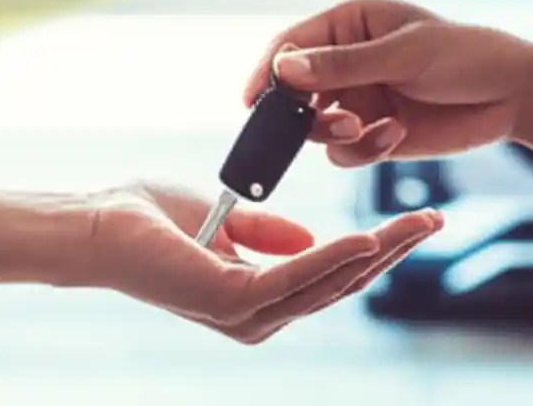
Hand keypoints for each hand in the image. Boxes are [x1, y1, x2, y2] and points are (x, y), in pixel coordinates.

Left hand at [79, 181, 440, 343]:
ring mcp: (245, 313)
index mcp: (257, 296)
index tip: (415, 220)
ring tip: (416, 223)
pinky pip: (298, 275)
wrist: (97, 223)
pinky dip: (335, 256)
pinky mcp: (232, 300)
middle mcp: (256, 315)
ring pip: (330, 283)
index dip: (377, 249)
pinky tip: (368, 236)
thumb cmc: (147, 219)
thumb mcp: (224, 217)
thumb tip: (310, 237)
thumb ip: (265, 230)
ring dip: (377, 252)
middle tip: (435, 219)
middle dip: (393, 252)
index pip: (332, 276)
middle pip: (343, 284)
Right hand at [242, 0, 532, 166]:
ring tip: (369, 129)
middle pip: (296, 92)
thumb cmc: (466, 56)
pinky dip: (363, 150)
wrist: (514, 96)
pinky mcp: (377, 133)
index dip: (269, 71)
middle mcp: (349, 62)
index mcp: (352, 23)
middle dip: (305, 113)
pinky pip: (347, 152)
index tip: (253, 99)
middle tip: (328, 124)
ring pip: (317, 128)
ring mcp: (362, 99)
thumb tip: (284, 68)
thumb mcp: (404, 54)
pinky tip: (395, 136)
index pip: (293, 44)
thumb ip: (343, 65)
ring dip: (336, 134)